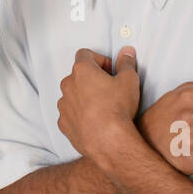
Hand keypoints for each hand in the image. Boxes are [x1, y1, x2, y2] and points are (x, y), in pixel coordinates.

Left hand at [56, 47, 140, 164]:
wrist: (109, 141)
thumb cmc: (118, 109)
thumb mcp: (129, 81)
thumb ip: (126, 63)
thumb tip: (126, 52)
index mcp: (82, 70)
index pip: (85, 54)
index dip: (99, 59)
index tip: (110, 70)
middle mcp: (68, 85)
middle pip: (78, 75)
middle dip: (92, 78)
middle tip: (109, 88)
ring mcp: (63, 105)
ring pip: (73, 94)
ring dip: (85, 96)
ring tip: (103, 107)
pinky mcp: (63, 123)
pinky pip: (70, 113)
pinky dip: (80, 114)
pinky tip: (95, 121)